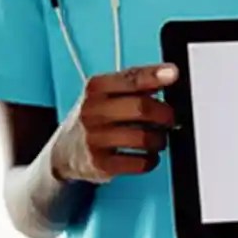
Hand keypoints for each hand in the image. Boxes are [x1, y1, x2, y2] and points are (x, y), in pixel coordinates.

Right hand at [50, 64, 178, 183]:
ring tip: (158, 138)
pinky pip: (140, 163)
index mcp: (96, 88)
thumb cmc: (94, 116)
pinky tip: (148, 154)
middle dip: (165, 114)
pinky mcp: (101, 164)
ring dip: (160, 139)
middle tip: (169, 118)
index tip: (173, 74)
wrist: (64, 150)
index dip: (154, 76)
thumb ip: (133, 83)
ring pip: (144, 138)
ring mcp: (95, 138)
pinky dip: (151, 159)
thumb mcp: (105, 92)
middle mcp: (93, 111)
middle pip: (141, 108)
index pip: (130, 78)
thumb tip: (168, 76)